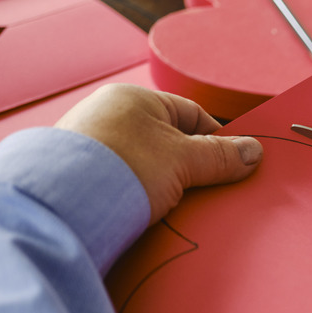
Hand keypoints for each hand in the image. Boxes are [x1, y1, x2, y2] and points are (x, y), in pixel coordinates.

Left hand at [54, 84, 262, 222]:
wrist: (57, 204)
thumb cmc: (121, 168)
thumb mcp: (183, 159)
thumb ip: (221, 156)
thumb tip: (254, 152)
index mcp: (133, 99)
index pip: (190, 114)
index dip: (216, 140)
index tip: (232, 166)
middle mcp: (107, 116)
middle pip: (166, 141)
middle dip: (189, 167)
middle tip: (206, 192)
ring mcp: (88, 146)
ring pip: (143, 164)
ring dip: (161, 185)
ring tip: (173, 207)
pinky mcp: (75, 177)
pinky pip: (119, 183)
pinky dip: (135, 197)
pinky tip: (143, 214)